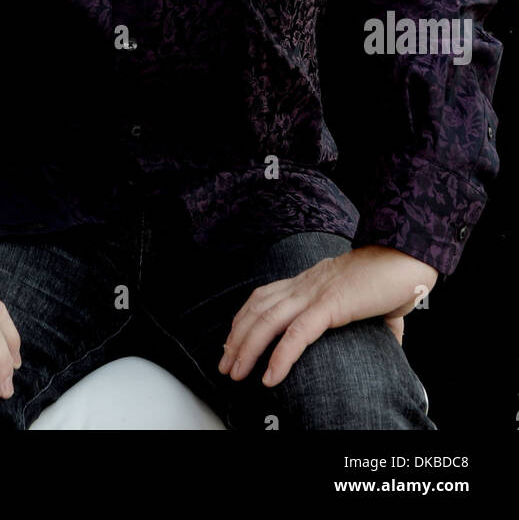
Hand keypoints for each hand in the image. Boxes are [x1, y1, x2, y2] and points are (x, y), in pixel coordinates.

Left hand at [218, 245, 437, 386]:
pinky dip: (280, 356)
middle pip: (257, 309)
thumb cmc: (393, 277)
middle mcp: (305, 284)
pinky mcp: (331, 305)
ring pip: (268, 321)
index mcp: (310, 281)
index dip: (244, 319)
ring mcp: (316, 293)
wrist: (407, 256)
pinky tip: (270, 376)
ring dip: (246, 349)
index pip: (264, 297)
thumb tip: (393, 346)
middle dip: (236, 338)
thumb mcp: (372, 302)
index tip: (233, 342)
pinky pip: (298, 333)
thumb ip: (376, 323)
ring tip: (236, 374)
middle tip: (225, 365)